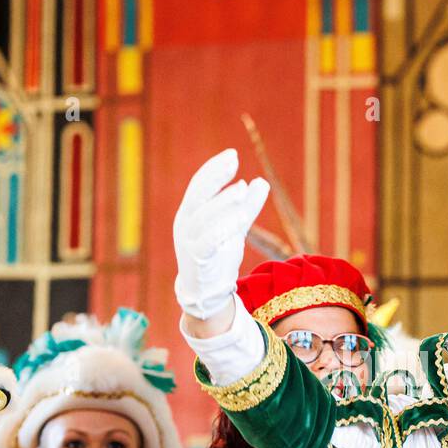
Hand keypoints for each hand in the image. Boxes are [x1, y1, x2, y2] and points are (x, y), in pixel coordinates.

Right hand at [173, 148, 269, 323]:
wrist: (206, 292)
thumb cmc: (218, 257)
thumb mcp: (234, 228)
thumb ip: (246, 207)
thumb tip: (261, 182)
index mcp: (190, 213)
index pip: (199, 184)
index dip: (214, 169)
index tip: (232, 154)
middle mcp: (185, 225)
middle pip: (197, 195)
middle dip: (215, 177)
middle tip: (234, 162)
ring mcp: (188, 243)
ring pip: (204, 218)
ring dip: (223, 202)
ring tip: (241, 189)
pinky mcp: (196, 260)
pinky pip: (208, 242)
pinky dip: (223, 228)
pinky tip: (241, 217)